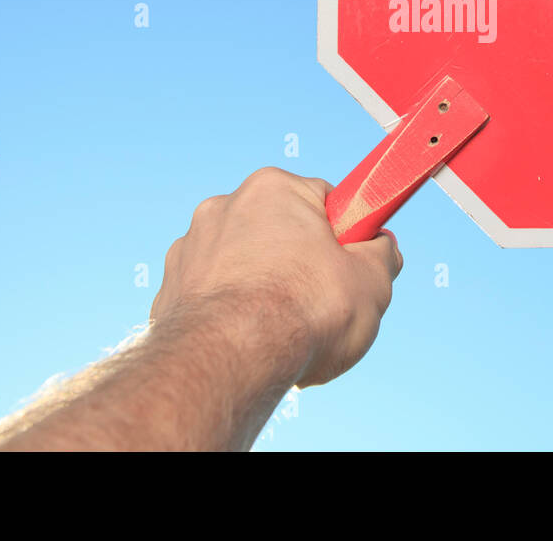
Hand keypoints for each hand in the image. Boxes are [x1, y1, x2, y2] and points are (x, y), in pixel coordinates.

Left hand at [151, 167, 403, 386]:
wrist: (229, 362)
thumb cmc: (302, 313)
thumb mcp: (373, 281)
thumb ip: (382, 255)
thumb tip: (382, 249)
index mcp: (274, 189)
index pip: (324, 200)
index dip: (344, 235)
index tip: (350, 263)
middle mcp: (225, 207)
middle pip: (281, 231)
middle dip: (302, 262)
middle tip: (323, 301)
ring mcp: (191, 249)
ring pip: (244, 264)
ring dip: (263, 289)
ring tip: (283, 330)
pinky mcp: (170, 290)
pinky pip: (213, 297)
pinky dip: (230, 315)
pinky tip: (248, 342)